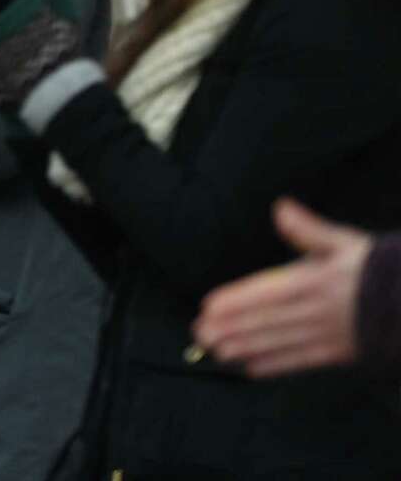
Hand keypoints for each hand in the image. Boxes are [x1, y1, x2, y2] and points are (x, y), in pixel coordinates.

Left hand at [193, 199, 370, 377]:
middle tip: (200, 334)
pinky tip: (251, 369)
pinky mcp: (339, 353)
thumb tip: (281, 207)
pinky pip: (303, 361)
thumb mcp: (345, 242)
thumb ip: (309, 229)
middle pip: (268, 321)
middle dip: (232, 329)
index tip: (209, 306)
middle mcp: (318, 310)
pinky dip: (276, 365)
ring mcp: (328, 334)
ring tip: (217, 352)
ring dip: (246, 348)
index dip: (238, 300)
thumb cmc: (377, 267)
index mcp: (316, 281)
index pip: (269, 291)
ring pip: (280, 342)